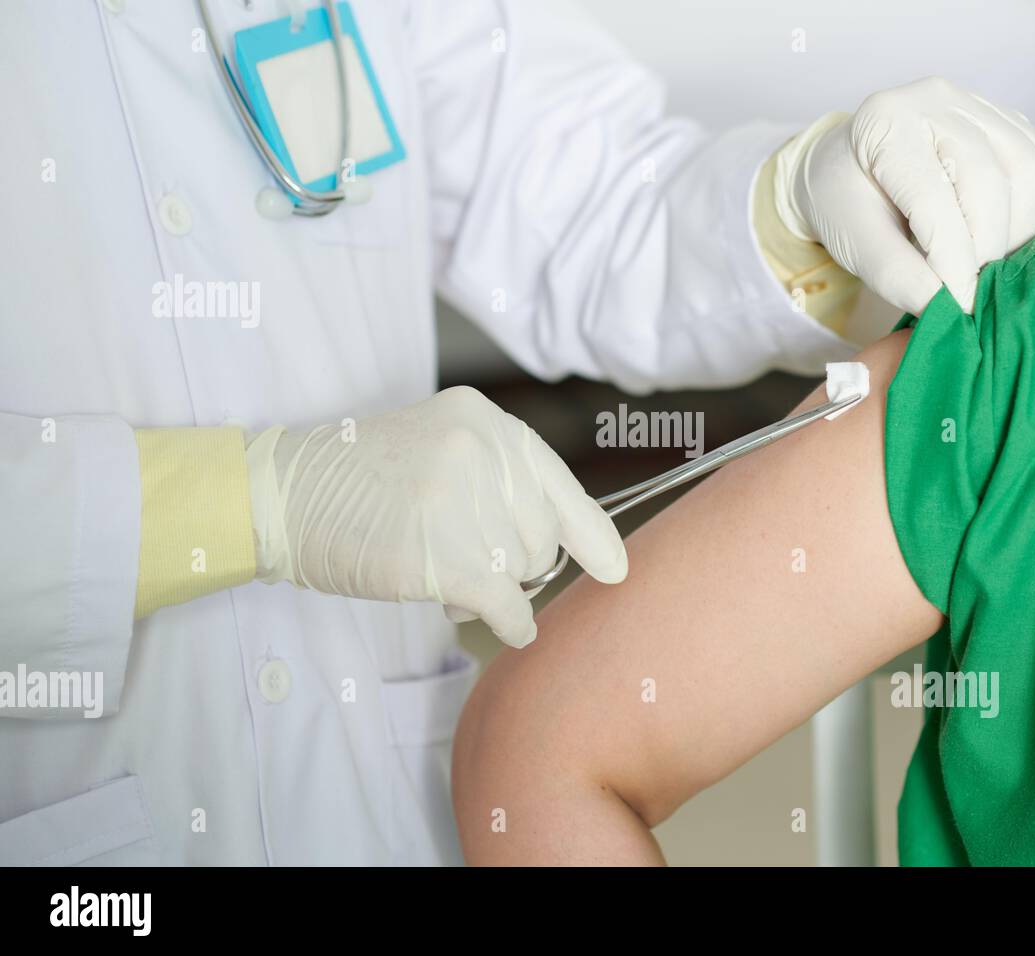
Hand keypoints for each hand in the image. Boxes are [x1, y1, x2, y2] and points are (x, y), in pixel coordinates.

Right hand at [245, 387, 626, 646]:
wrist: (283, 496)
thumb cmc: (358, 483)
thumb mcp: (437, 449)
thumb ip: (498, 480)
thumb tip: (569, 540)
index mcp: (480, 419)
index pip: (557, 481)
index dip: (589, 532)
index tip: (614, 567)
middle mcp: (478, 448)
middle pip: (541, 533)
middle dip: (513, 559)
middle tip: (460, 555)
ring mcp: (461, 499)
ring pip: (523, 569)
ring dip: (494, 584)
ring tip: (441, 565)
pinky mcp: (444, 553)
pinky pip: (506, 604)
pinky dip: (510, 623)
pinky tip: (502, 627)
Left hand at [772, 76, 1034, 313]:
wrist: (851, 166)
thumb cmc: (846, 201)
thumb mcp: (852, 241)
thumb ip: (896, 275)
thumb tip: (947, 308)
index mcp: (885, 122)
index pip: (933, 196)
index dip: (953, 259)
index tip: (962, 306)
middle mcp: (936, 98)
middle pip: (990, 180)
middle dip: (986, 249)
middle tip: (971, 290)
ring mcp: (978, 104)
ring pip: (1030, 172)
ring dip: (1016, 232)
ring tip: (981, 263)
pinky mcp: (1009, 121)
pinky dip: (1034, 213)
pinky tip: (1000, 236)